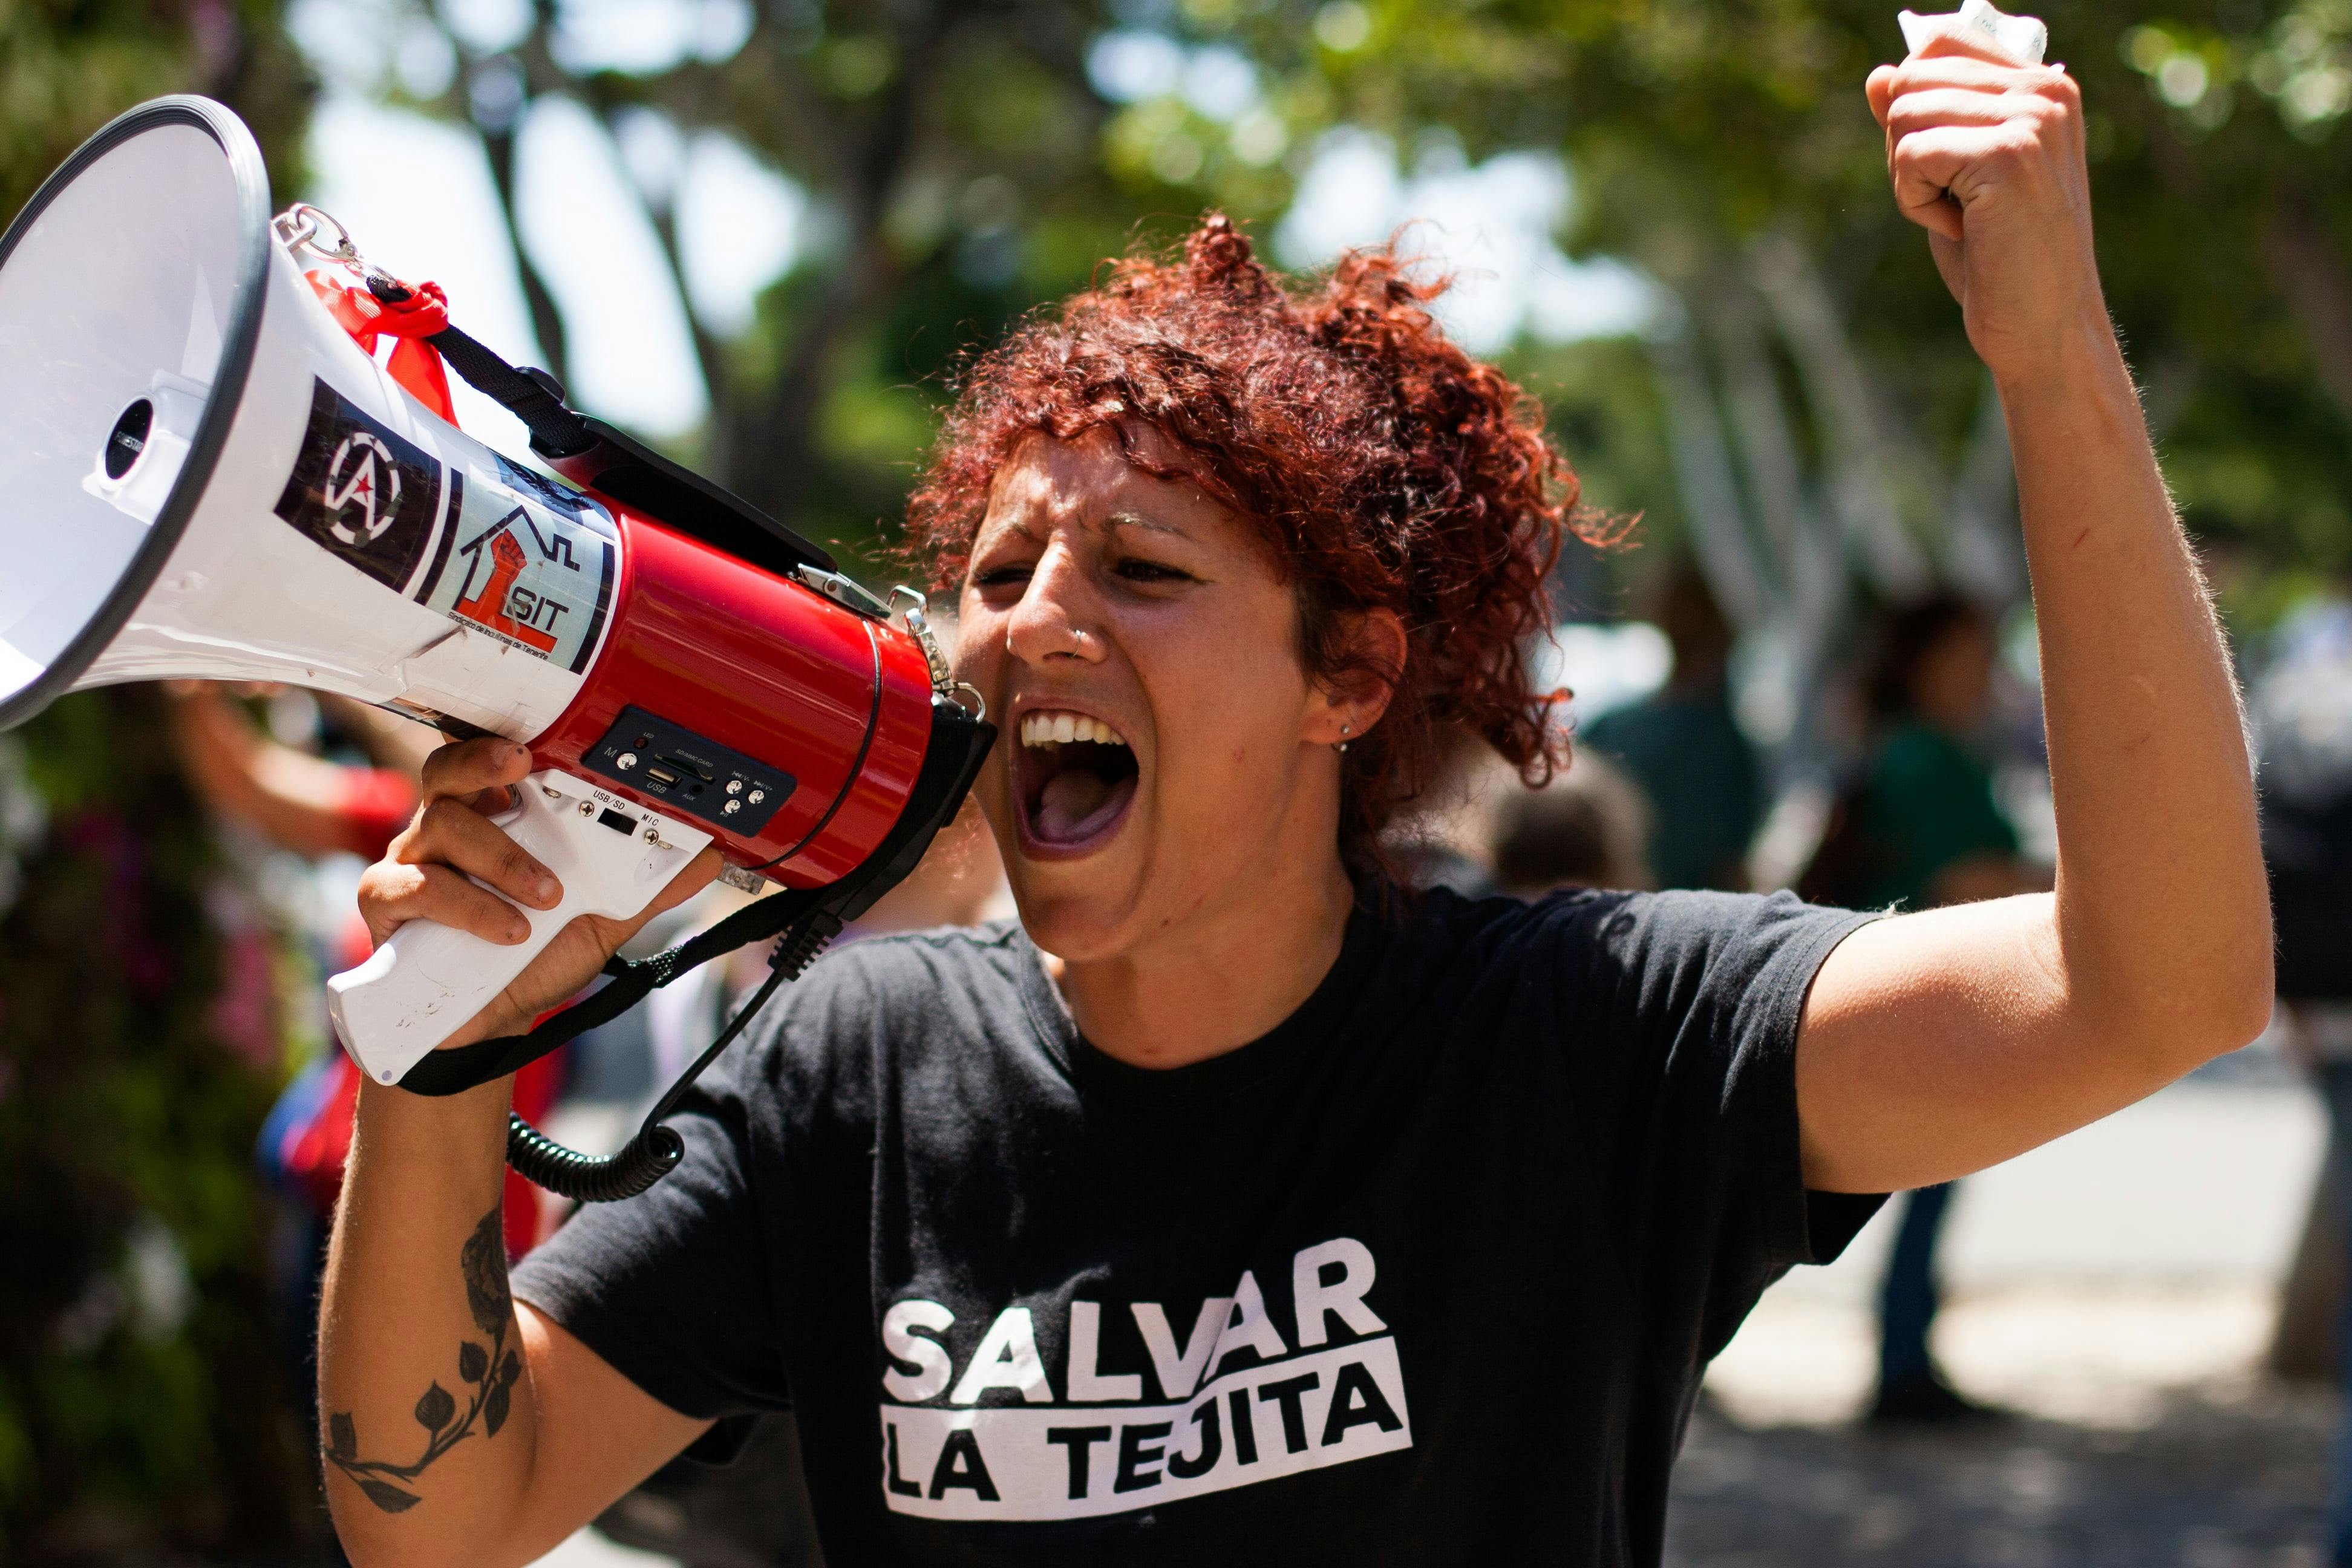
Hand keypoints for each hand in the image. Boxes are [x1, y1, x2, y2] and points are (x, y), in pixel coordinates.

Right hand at [355, 738, 720, 1048]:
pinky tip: (509, 932)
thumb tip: (707, 856)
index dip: (506, 744)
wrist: (494, 1023)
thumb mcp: (599, 920)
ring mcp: (412, 862)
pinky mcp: (387, 903)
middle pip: (448, 769)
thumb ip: (646, 887)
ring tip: (546, 899)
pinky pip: (418, 887)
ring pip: (441, 826)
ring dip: (501, 858)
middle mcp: (447, 830)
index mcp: (495, 820)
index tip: (535, 745)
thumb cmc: (535, 959)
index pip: (491, 761)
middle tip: (521, 767)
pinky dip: (469, 907)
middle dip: (483, 762)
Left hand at [1866, 36, 2106, 384]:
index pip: (1939, 43)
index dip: (1911, 105)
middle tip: (1951, 199)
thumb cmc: (2000, 258)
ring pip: (1902, 115)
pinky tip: (1961, 229)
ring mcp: (2032, 119)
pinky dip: (1915, 202)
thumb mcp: (1953, 179)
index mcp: (2042, 86)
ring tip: (1961, 216)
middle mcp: (2044, 90)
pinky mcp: (2009, 155)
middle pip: (1909, 79)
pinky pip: (1910, 156)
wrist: (2044, 327)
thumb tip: (1876, 75)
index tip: (1943, 162)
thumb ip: (1923, 121)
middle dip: (1904, 147)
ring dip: (1909, 179)